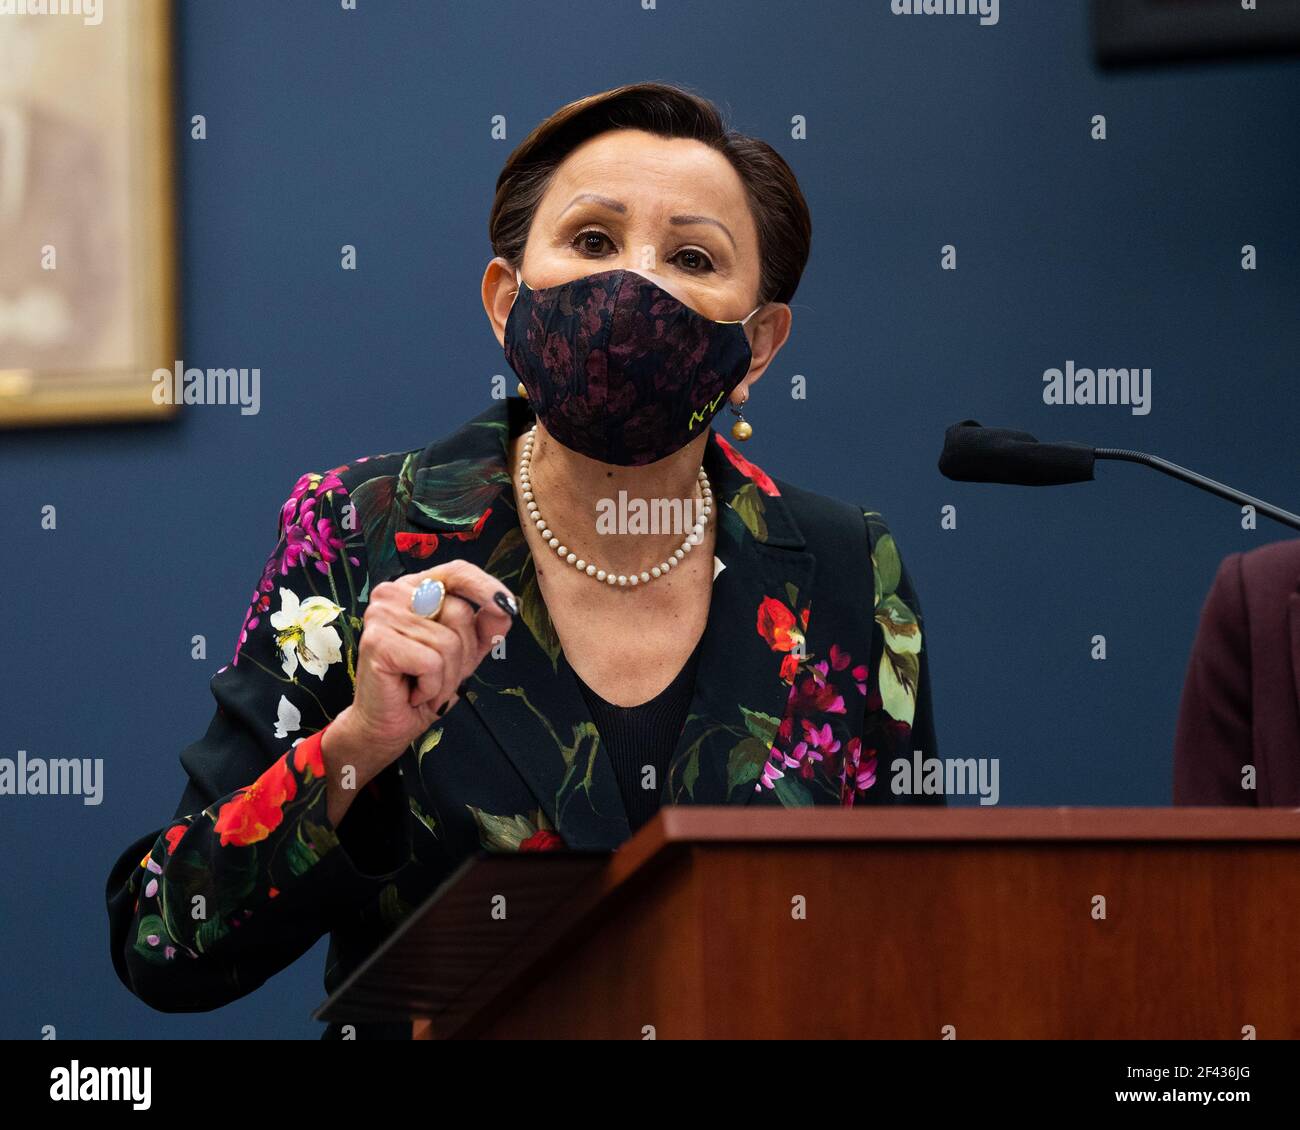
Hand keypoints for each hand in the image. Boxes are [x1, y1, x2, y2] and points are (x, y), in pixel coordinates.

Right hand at [320, 561, 516, 823]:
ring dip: (445, 675)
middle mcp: (394, 593)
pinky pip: (431, 662)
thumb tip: (506, 606)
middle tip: (439, 673)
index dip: (485, 586)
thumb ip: (487, 626)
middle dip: (462, 653)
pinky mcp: (377, 641)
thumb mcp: (466, 651)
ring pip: (448, 642)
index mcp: (416, 587)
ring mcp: (382, 614)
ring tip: (424, 684)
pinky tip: (413, 690)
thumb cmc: (424, 682)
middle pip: (459, 611)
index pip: (457, 571)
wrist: (389, 723)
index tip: (507, 605)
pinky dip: (432, 685)